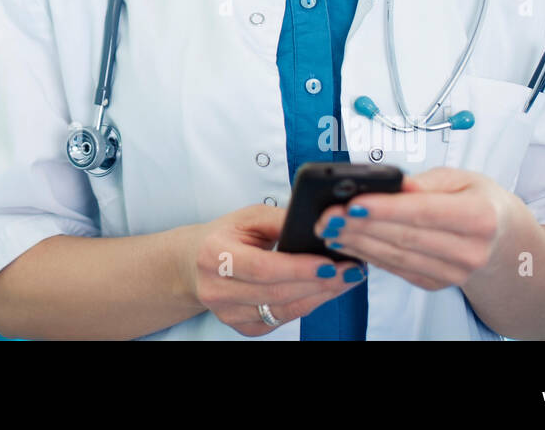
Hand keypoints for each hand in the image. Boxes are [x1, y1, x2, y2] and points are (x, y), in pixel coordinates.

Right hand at [180, 204, 366, 336]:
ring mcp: (227, 313)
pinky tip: (322, 292)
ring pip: (282, 310)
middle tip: (350, 270)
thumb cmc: (226, 235)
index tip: (330, 262)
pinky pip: (280, 321)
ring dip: (319, 296)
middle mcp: (216, 288)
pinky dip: (306, 306)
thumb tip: (318, 225)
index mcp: (215, 254)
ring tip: (345, 280)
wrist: (194, 262)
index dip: (299, 268)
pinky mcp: (241, 327)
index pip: (262, 267)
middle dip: (319, 282)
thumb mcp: (248, 217)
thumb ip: (280, 219)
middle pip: (276, 292)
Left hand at [311, 167, 511, 291]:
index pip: (424, 213)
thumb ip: (426, 181)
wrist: (506, 245)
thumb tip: (391, 184)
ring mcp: (453, 273)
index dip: (386, 209)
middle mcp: (469, 251)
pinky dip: (367, 256)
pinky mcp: (436, 284)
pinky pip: (396, 269)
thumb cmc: (480, 202)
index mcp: (480, 217)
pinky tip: (346, 243)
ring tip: (329, 229)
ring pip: (396, 257)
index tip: (352, 203)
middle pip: (404, 237)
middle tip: (327, 216)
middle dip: (360, 226)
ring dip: (357, 243)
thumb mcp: (462, 178)